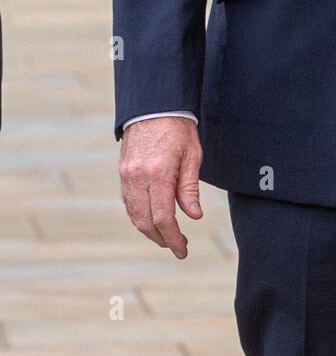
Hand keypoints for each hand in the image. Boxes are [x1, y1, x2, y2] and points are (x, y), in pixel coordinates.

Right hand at [119, 117, 202, 257]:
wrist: (154, 106)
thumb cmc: (179, 129)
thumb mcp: (193, 156)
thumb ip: (190, 188)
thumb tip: (193, 216)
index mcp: (159, 174)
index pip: (163, 218)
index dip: (173, 239)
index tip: (182, 250)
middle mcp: (138, 177)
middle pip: (145, 222)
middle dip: (161, 239)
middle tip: (177, 245)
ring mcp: (127, 176)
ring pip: (134, 215)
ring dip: (149, 230)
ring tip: (167, 235)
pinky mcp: (122, 172)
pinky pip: (129, 202)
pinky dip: (140, 215)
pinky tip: (153, 218)